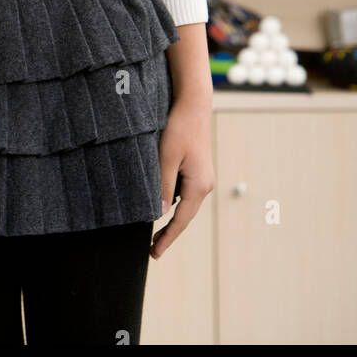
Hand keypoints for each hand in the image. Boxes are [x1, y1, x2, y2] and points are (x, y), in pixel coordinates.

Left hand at [150, 97, 214, 259]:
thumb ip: (163, 186)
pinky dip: (172, 201)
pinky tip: (160, 202)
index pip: (181, 220)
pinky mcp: (197, 168)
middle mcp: (204, 184)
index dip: (167, 238)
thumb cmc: (179, 128)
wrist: (193, 103)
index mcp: (199, 186)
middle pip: (184, 215)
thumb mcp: (166, 157)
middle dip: (169, 232)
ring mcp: (202, 177)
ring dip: (170, 217)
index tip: (154, 254)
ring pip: (184, 203)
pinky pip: (184, 191)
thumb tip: (158, 214)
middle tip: (152, 249)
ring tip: (154, 231)